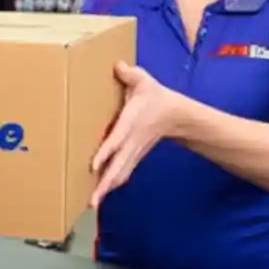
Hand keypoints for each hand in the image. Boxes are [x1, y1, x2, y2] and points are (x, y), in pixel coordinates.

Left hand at [90, 61, 183, 207]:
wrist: (176, 115)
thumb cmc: (156, 97)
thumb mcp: (144, 81)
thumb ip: (130, 74)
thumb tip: (117, 65)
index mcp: (131, 123)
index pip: (117, 140)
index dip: (105, 153)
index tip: (93, 166)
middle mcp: (132, 142)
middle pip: (118, 167)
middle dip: (105, 184)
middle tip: (91, 201)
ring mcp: (134, 152)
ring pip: (120, 174)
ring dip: (107, 189)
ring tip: (93, 203)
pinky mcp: (134, 157)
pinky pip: (122, 173)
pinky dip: (112, 185)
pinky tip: (100, 194)